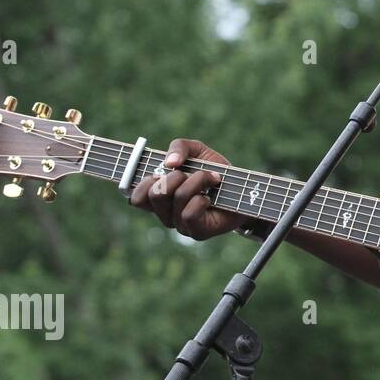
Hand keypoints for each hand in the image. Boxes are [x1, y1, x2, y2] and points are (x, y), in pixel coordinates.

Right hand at [128, 138, 242, 241]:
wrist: (244, 190)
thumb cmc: (215, 171)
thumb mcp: (197, 150)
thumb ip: (179, 146)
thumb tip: (170, 162)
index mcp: (159, 196)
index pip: (135, 197)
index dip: (143, 182)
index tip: (160, 171)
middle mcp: (165, 213)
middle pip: (155, 194)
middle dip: (176, 176)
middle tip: (190, 174)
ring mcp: (180, 225)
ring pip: (177, 198)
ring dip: (197, 181)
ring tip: (211, 179)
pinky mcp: (196, 232)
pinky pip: (189, 213)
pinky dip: (201, 199)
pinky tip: (210, 198)